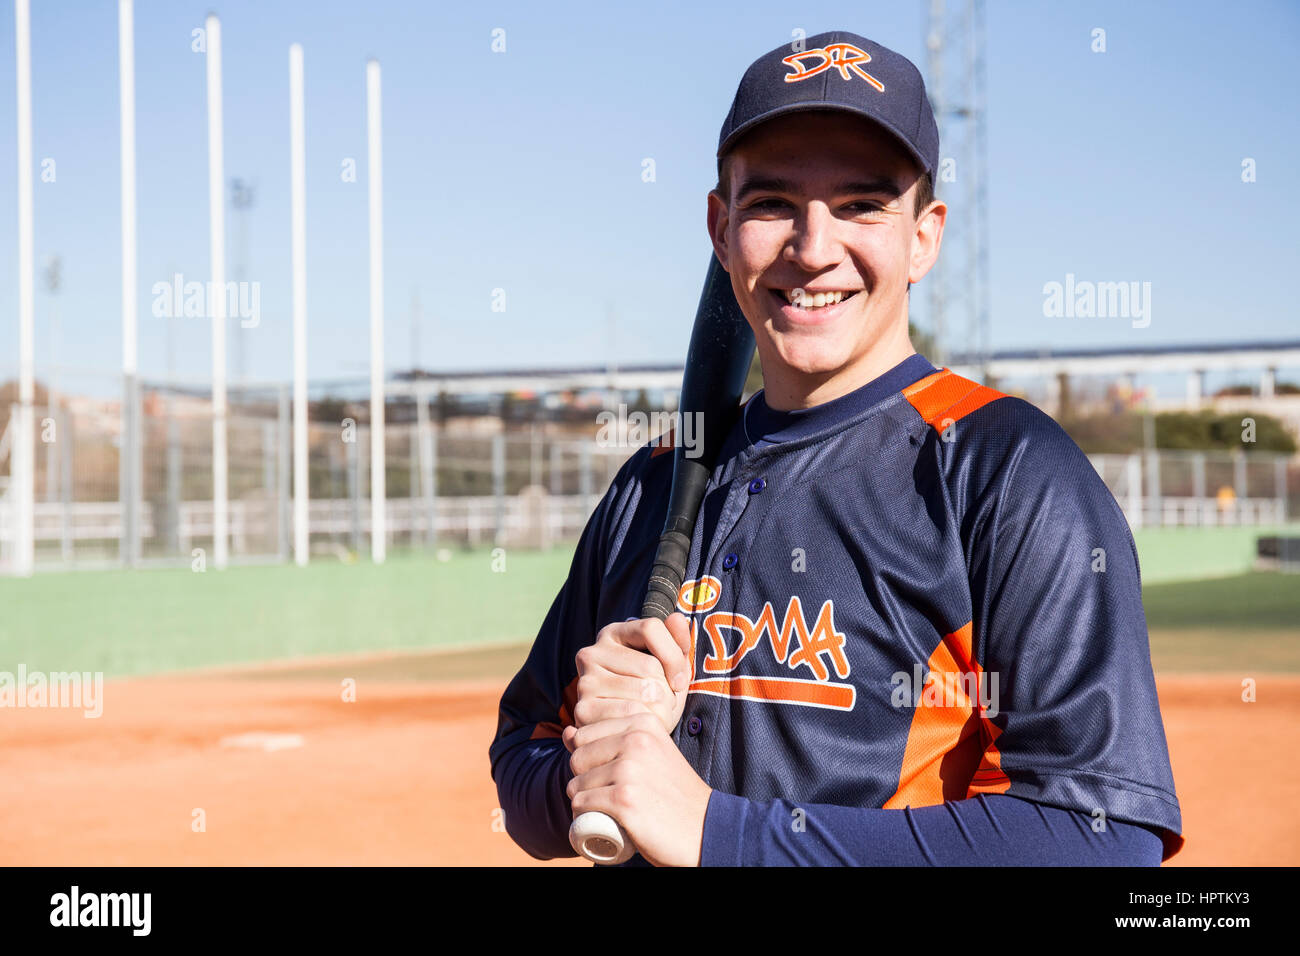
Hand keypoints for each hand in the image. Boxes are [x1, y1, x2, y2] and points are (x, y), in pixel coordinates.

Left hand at [563, 711, 711, 866]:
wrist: (704, 828)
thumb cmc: (671, 792)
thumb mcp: (648, 752)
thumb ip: (612, 737)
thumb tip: (567, 731)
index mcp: (642, 721)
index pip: (583, 733)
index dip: (590, 759)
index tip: (613, 774)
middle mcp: (635, 739)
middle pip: (577, 757)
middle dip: (585, 780)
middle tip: (611, 795)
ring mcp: (629, 769)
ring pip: (576, 784)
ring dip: (586, 802)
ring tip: (611, 809)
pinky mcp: (623, 799)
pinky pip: (581, 805)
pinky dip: (585, 818)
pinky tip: (605, 820)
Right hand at [573, 613, 692, 733]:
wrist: (628, 733)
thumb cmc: (652, 694)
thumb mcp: (669, 666)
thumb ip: (677, 641)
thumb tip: (677, 618)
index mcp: (612, 633)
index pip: (651, 627)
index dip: (674, 656)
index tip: (680, 682)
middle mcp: (591, 652)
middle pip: (650, 666)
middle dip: (669, 691)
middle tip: (665, 705)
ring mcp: (584, 681)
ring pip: (644, 691)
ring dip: (661, 710)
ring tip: (656, 716)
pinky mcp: (583, 709)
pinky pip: (630, 714)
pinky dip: (645, 723)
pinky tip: (642, 727)